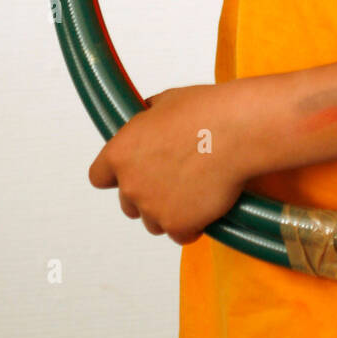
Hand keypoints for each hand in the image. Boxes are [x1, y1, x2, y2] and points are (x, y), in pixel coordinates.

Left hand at [87, 81, 262, 244]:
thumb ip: (148, 121)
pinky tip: (204, 206)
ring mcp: (153, 208)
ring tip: (194, 190)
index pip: (99, 177)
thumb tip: (150, 121)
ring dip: (169, 212)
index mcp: (120, 153)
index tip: (132, 172)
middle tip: (174, 179)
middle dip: (148, 195)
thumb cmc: (206, 112)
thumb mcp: (165, 102)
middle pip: (128, 204)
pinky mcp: (178, 224)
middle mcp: (130, 184)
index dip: (116, 175)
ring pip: (154, 222)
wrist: (237, 131)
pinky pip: (180, 235)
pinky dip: (191, 226)